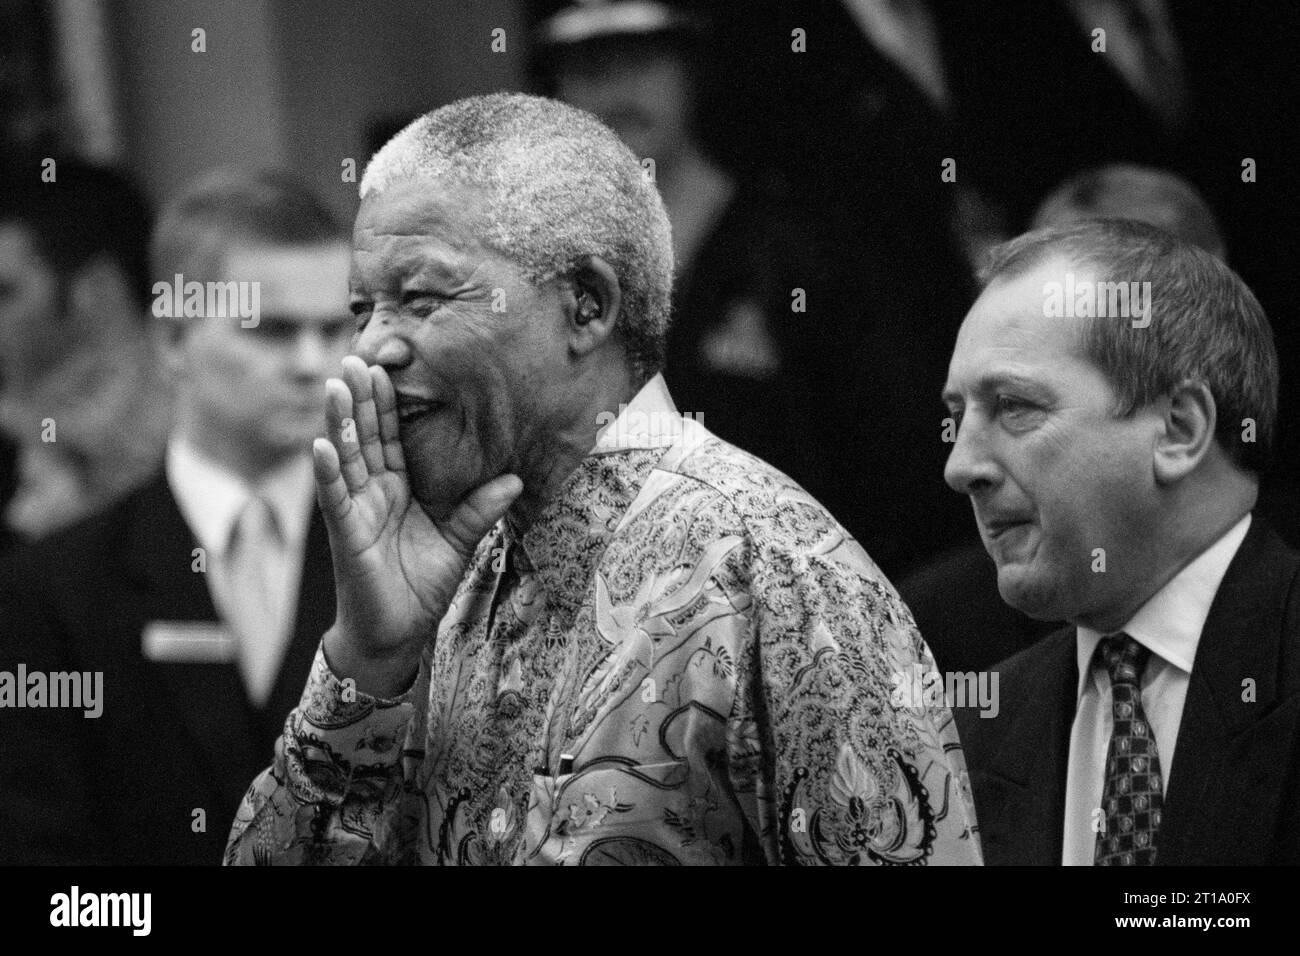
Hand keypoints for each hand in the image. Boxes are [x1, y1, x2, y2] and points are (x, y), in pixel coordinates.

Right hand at [315, 355, 520, 694]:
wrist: (396, 634)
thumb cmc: (419, 587)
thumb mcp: (459, 542)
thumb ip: (481, 509)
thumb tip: (516, 478)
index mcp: (398, 489)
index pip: (392, 439)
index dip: (388, 405)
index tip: (388, 366)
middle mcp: (373, 494)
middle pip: (365, 438)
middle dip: (360, 399)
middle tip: (355, 356)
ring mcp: (356, 512)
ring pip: (345, 458)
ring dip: (339, 423)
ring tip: (334, 385)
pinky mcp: (346, 535)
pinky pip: (335, 499)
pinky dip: (327, 473)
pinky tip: (319, 446)